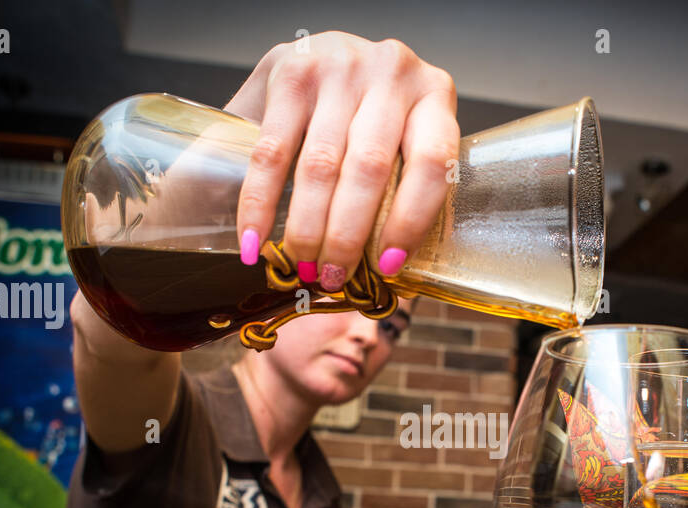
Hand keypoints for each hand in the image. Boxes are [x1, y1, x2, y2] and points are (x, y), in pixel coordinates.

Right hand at [227, 32, 458, 290]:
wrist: (319, 51)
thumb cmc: (367, 112)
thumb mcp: (402, 137)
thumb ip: (406, 188)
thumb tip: (396, 275)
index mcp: (434, 94)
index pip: (431, 164)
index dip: (409, 222)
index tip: (386, 266)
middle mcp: (391, 72)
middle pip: (370, 169)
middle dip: (347, 236)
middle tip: (331, 276)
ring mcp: (340, 67)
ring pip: (321, 165)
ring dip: (308, 227)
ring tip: (302, 265)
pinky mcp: (291, 71)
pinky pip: (272, 151)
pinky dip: (259, 203)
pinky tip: (254, 240)